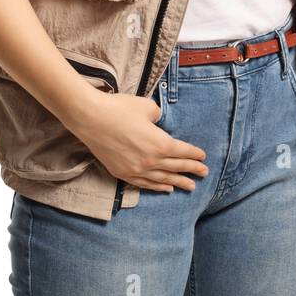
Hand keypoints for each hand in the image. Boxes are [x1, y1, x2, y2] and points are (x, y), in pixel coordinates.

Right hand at [74, 88, 209, 192]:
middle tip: (204, 174)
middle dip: (192, 170)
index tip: (203, 157)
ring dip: (178, 182)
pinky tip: (166, 188)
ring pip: (163, 179)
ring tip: (190, 186)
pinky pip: (145, 184)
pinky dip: (158, 187)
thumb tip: (158, 121)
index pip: (183, 152)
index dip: (194, 155)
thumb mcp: (146, 107)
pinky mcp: (122, 173)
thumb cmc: (120, 109)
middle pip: (177, 167)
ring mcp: (136, 169)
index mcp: (161, 143)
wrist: (91, 119)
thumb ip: (158, 116)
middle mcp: (151, 160)